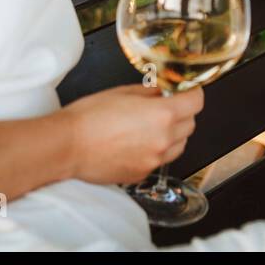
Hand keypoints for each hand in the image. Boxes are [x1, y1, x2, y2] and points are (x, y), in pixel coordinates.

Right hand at [58, 83, 203, 184]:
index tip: (186, 91)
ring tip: (150, 126)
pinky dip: (156, 151)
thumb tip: (163, 91)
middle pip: (190, 124)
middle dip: (182, 113)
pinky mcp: (143, 174)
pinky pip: (161, 160)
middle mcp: (163, 140)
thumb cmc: (89, 116)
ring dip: (173, 134)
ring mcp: (154, 160)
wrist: (68, 146)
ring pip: (180, 145)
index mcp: (162, 115)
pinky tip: (137, 143)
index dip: (192, 93)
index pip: (196, 102)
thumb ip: (150, 91)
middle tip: (164, 106)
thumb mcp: (123, 92)